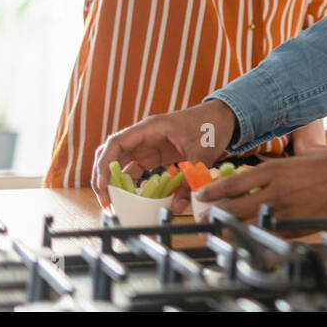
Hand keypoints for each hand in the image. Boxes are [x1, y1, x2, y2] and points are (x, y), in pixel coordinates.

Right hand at [91, 100, 236, 208]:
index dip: (104, 164)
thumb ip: (189, 180)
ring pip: (120, 162)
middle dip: (103, 176)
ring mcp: (147, 145)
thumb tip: (176, 207)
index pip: (116, 143)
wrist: (223, 118)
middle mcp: (143, 136)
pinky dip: (129, 182)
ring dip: (114, 181)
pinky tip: (130, 197)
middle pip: (112, 154)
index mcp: (150, 128)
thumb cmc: (210, 127)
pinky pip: (135, 168)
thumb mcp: (201, 153)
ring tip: (114, 203)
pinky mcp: (154, 154)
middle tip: (106, 200)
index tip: (103, 186)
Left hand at [193, 144, 326, 224]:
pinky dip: (258, 237)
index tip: (201, 197)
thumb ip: (271, 174)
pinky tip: (250, 239)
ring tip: (220, 235)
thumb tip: (250, 184)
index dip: (214, 192)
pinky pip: (272, 234)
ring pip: (250, 225)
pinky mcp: (299, 226)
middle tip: (203, 222)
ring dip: (233, 231)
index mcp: (274, 171)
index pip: (235, 184)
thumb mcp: (293, 161)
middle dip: (216, 217)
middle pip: (236, 208)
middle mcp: (277, 191)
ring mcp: (287, 211)